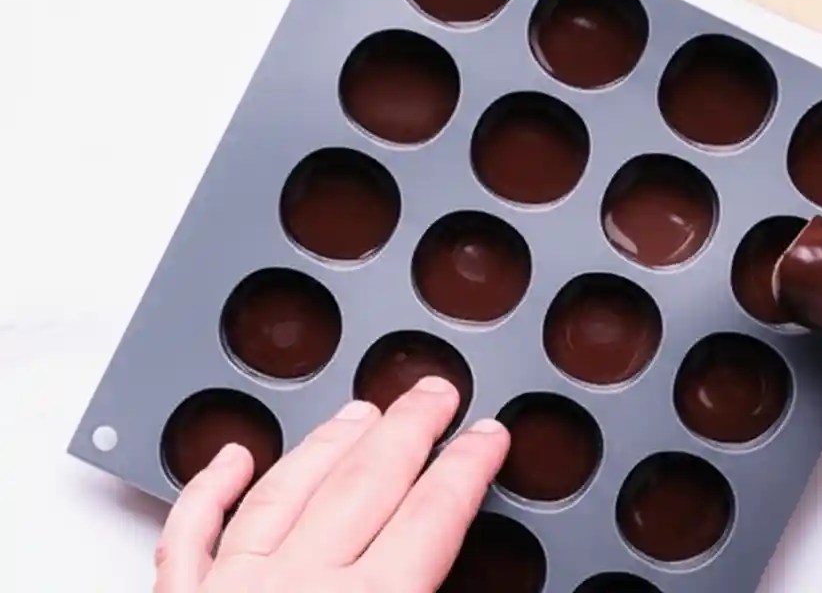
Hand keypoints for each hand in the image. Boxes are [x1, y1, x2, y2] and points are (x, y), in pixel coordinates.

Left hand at [154, 377, 509, 592]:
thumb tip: (467, 572)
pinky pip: (190, 533)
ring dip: (329, 445)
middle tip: (433, 392)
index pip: (432, 517)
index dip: (466, 467)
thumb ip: (434, 592)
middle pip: (365, 485)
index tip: (487, 436)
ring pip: (287, 491)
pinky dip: (209, 489)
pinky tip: (229, 457)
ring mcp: (232, 589)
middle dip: (407, 430)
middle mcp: (299, 587)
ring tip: (360, 413)